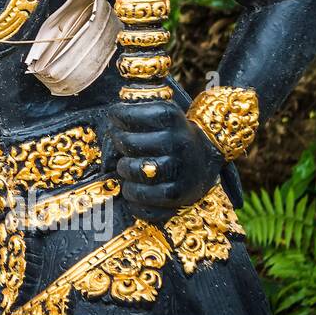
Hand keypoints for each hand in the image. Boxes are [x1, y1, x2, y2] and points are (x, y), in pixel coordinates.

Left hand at [105, 99, 223, 219]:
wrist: (206, 156)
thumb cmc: (171, 134)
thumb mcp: (160, 114)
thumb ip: (135, 109)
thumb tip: (109, 117)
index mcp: (169, 117)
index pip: (125, 115)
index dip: (117, 119)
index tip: (119, 123)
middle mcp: (177, 142)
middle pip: (127, 143)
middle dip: (119, 147)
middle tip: (124, 150)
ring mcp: (179, 170)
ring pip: (133, 173)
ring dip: (125, 175)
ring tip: (130, 171)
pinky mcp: (178, 196)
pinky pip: (144, 204)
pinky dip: (135, 202)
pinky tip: (138, 192)